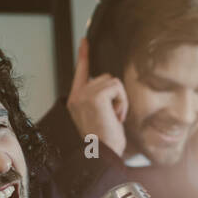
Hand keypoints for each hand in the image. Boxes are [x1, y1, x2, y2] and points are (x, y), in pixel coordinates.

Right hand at [66, 38, 127, 157]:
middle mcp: (77, 95)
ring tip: (113, 118)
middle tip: (113, 117)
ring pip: (112, 81)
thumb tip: (110, 87)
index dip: (83, 55)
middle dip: (115, 96)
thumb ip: (99, 100)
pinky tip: (116, 117)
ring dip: (120, 100)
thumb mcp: (99, 118)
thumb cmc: (104, 144)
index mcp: (75, 100)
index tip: (85, 40)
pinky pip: (117, 87)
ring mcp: (84, 94)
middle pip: (105, 77)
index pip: (80, 72)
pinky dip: (122, 102)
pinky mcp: (94, 96)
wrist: (101, 156)